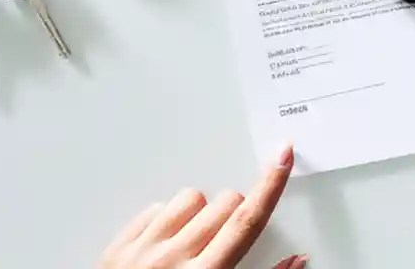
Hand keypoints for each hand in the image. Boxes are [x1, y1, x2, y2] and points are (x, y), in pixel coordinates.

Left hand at [100, 145, 305, 268]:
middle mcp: (174, 259)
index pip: (247, 220)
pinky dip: (165, 221)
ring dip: (199, 214)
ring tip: (193, 243)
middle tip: (225, 241)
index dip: (270, 184)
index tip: (282, 157)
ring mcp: (142, 250)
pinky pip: (154, 208)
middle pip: (224, 203)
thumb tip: (297, 260)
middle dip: (234, 213)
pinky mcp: (117, 248)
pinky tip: (167, 244)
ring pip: (190, 197)